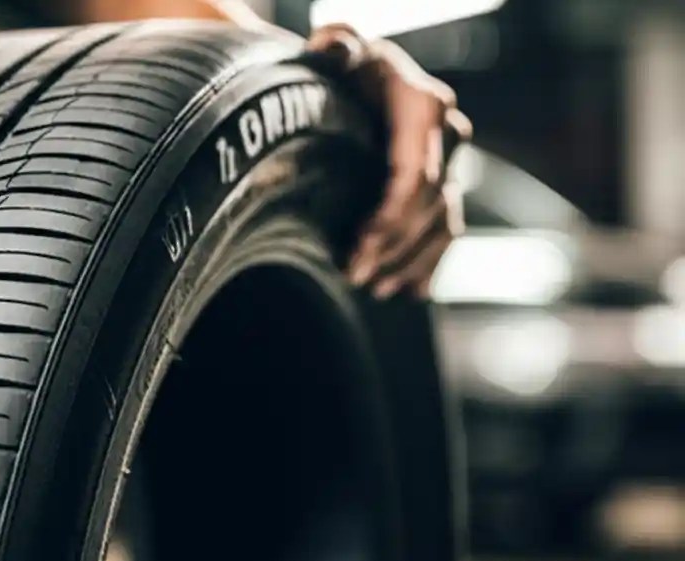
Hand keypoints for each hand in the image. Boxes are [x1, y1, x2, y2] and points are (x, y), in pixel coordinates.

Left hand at [306, 24, 472, 298]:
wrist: (360, 74)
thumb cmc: (343, 64)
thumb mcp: (338, 48)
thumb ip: (337, 47)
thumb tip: (333, 51)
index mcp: (422, 105)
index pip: (413, 175)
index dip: (389, 219)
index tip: (357, 249)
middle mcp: (447, 133)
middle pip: (428, 205)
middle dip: (392, 247)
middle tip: (354, 277)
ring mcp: (451, 161)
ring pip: (442, 223)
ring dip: (411, 263)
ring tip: (374, 289)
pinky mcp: (447, 183)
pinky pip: (448, 229)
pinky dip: (430, 263)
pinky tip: (410, 290)